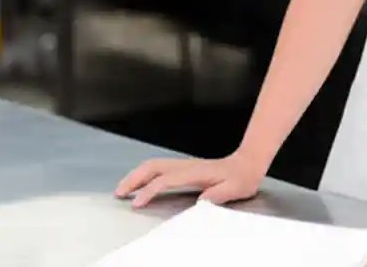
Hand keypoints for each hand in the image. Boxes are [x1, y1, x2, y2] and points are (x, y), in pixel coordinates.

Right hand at [114, 151, 266, 207]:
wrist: (247, 164)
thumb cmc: (241, 178)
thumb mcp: (234, 189)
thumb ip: (217, 195)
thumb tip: (200, 201)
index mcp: (195, 172)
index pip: (165, 180)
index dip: (149, 190)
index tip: (137, 203)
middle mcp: (186, 166)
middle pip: (152, 167)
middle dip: (133, 179)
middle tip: (119, 193)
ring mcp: (184, 165)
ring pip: (153, 165)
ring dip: (136, 175)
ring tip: (123, 189)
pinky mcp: (184, 167)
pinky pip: (158, 167)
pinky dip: (144, 174)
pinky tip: (140, 183)